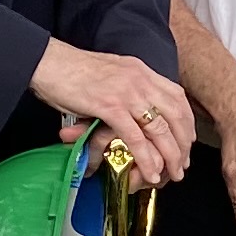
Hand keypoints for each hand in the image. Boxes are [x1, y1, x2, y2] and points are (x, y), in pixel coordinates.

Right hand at [32, 42, 193, 186]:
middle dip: (183, 144)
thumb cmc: (72, 70)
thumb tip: (132, 109)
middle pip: (175, 115)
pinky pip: (135, 137)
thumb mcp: (110, 74)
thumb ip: (126, 88)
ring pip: (160, 129)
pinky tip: (150, 171)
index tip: (187, 140)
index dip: (186, 122)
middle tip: (182, 164)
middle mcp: (139, 80)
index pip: (177, 96)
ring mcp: (126, 93)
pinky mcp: (110, 106)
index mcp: (141, 71)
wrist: (48, 62)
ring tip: (172, 173)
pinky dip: (146, 158)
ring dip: (170, 155)